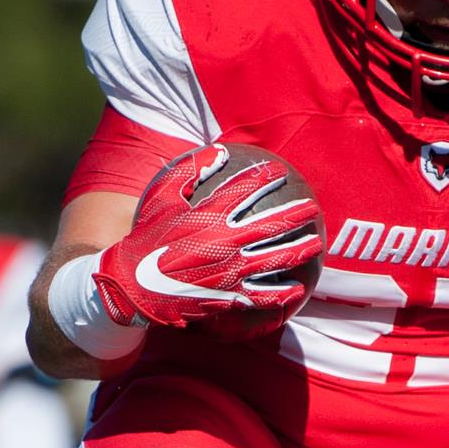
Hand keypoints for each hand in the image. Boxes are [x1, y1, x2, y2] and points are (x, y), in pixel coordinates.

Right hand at [93, 145, 323, 334]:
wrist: (132, 285)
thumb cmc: (146, 238)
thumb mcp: (162, 197)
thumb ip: (189, 170)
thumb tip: (217, 151)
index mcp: (209, 214)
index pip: (245, 189)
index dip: (265, 178)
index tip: (280, 171)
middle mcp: (225, 240)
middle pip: (271, 224)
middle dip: (296, 214)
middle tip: (312, 207)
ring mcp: (230, 270)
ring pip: (275, 259)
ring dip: (299, 251)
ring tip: (316, 244)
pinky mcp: (228, 296)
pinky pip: (262, 295)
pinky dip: (282, 293)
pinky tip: (298, 290)